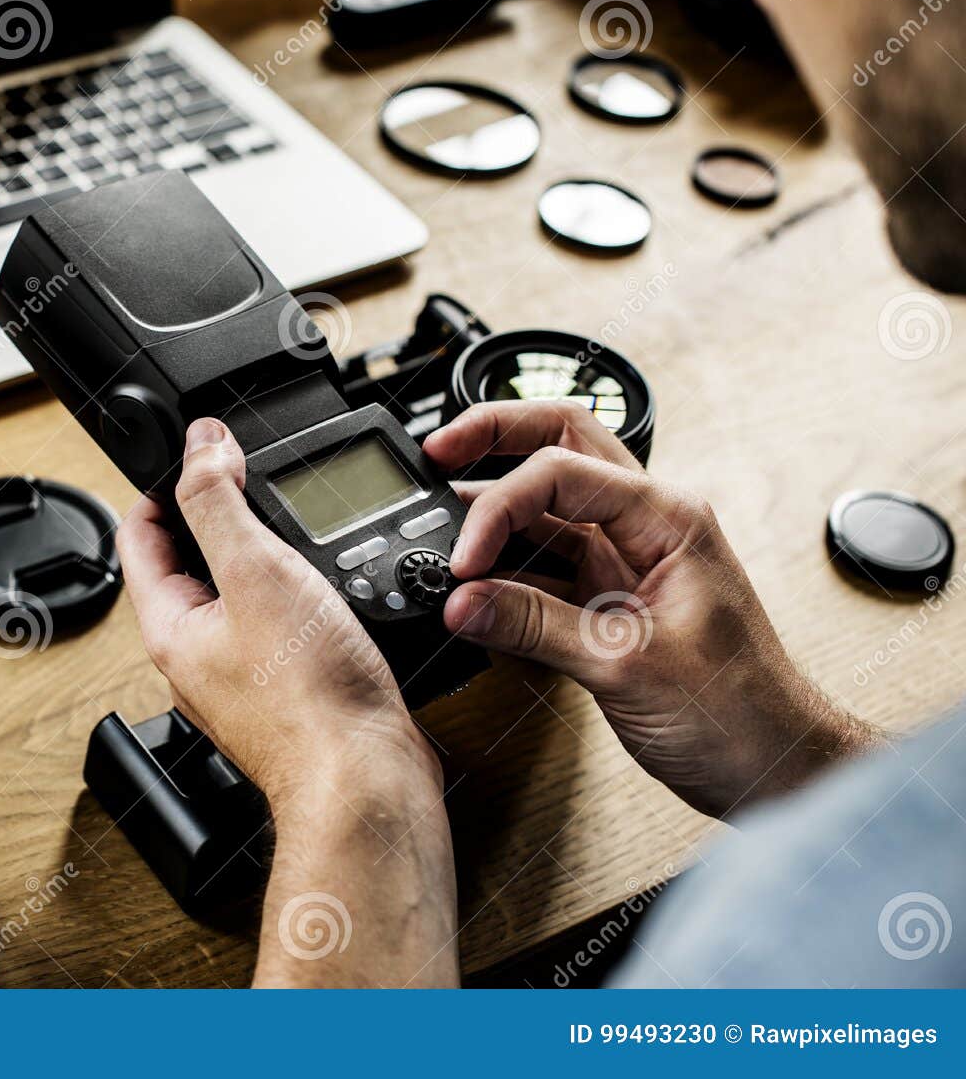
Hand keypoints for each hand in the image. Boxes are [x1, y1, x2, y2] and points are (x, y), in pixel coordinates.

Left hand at [117, 417, 457, 986]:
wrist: (366, 779)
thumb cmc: (309, 698)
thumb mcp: (256, 571)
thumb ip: (220, 502)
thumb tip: (199, 445)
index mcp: (170, 626)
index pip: (139, 536)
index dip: (163, 483)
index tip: (201, 451)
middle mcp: (199, 654)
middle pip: (189, 562)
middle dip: (216, 511)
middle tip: (251, 473)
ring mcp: (244, 675)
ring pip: (239, 593)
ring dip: (261, 548)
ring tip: (293, 517)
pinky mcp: (291, 689)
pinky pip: (280, 624)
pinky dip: (298, 589)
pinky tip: (330, 581)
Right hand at [423, 401, 879, 817]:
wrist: (773, 768)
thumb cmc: (739, 714)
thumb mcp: (626, 665)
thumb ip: (534, 625)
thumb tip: (462, 599)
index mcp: (668, 518)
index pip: (562, 471)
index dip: (499, 507)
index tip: (462, 558)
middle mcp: (646, 526)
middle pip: (560, 444)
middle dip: (494, 438)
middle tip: (435, 453)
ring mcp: (626, 560)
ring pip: (547, 504)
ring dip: (493, 508)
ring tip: (439, 524)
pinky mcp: (607, 599)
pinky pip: (543, 563)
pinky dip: (502, 567)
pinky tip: (469, 584)